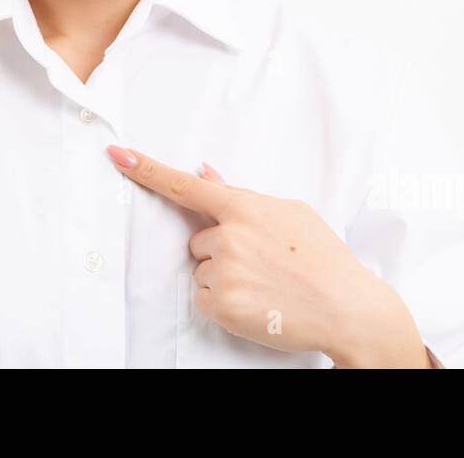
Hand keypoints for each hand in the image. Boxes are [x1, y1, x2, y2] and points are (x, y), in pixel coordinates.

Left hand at [106, 145, 431, 367]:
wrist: (347, 308)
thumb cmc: (324, 258)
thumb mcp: (290, 214)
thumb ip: (243, 196)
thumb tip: (206, 175)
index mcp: (244, 207)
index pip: (185, 186)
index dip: (146, 169)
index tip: (117, 155)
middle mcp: (228, 236)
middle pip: (199, 240)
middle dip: (221, 250)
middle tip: (263, 263)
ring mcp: (222, 271)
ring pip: (202, 270)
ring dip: (224, 277)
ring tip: (266, 284)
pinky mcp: (219, 304)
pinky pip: (203, 298)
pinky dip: (224, 303)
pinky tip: (257, 302)